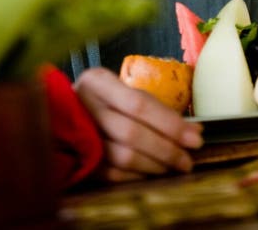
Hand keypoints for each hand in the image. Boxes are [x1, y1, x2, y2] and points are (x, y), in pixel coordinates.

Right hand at [74, 67, 202, 181]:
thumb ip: (155, 108)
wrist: (62, 114)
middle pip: (131, 131)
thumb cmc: (103, 102)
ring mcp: (78, 133)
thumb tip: (194, 131)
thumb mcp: (123, 93)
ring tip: (173, 167)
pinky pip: (112, 173)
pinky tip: (151, 173)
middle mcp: (84, 104)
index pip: (139, 103)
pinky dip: (136, 175)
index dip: (170, 123)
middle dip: (166, 148)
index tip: (195, 137)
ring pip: (122, 155)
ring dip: (154, 165)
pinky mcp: (78, 158)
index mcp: (97, 81)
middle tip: (188, 160)